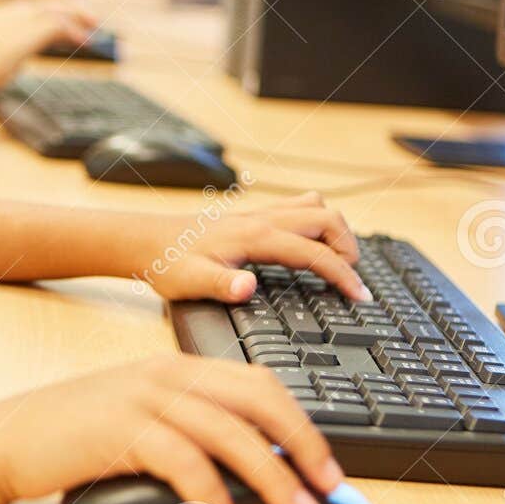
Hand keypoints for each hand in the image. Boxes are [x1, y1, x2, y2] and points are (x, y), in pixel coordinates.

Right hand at [0, 0, 98, 67]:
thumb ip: (5, 55)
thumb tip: (13, 63)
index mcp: (0, 14)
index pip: (33, 7)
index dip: (52, 13)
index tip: (64, 21)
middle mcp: (13, 11)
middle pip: (50, 4)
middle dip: (71, 9)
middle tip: (88, 18)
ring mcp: (23, 17)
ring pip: (60, 10)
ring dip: (79, 17)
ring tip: (94, 25)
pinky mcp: (33, 28)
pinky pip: (62, 25)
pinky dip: (75, 32)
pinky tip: (85, 41)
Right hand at [0, 355, 344, 503]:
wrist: (8, 439)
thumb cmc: (76, 436)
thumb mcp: (142, 421)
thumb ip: (192, 432)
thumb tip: (254, 473)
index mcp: (178, 367)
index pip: (258, 382)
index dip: (300, 420)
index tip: (326, 463)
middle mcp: (167, 374)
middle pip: (257, 399)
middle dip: (302, 442)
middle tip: (328, 485)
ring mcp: (144, 398)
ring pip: (229, 432)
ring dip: (272, 477)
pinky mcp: (121, 429)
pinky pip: (183, 461)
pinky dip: (212, 497)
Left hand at [132, 190, 368, 301]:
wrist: (144, 241)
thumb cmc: (166, 264)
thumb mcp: (190, 283)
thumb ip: (222, 286)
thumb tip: (248, 287)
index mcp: (255, 237)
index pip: (315, 252)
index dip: (343, 275)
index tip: (360, 296)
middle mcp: (261, 219)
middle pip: (326, 218)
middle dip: (349, 246)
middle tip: (353, 279)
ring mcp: (257, 214)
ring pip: (314, 207)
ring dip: (335, 229)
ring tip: (340, 261)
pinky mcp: (251, 216)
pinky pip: (296, 208)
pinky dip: (316, 222)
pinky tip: (311, 243)